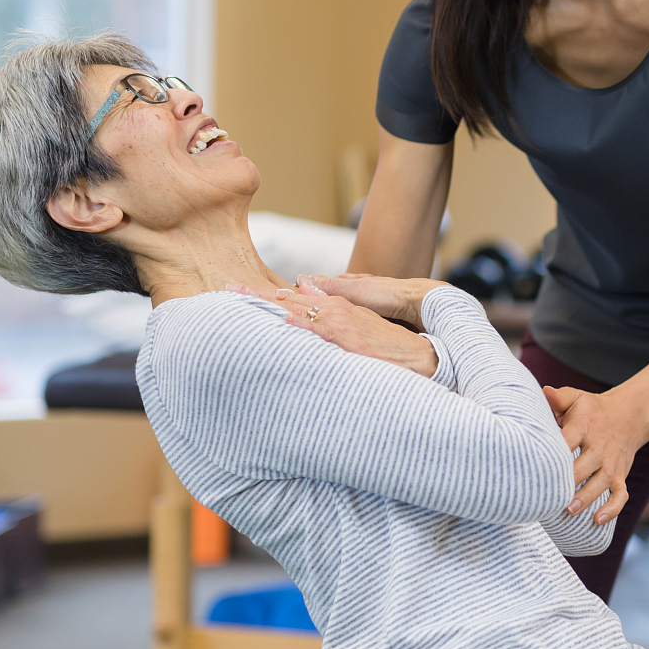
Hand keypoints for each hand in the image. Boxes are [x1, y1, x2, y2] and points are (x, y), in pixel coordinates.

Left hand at [231, 281, 438, 377]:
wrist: (421, 360)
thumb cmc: (386, 345)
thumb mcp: (357, 322)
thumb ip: (330, 310)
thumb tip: (304, 291)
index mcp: (333, 309)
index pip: (291, 298)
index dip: (263, 294)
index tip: (236, 290)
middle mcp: (333, 314)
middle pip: (287, 301)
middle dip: (257, 296)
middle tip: (227, 289)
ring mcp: (340, 328)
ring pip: (298, 312)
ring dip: (270, 304)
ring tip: (241, 298)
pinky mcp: (348, 344)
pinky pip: (319, 334)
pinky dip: (300, 324)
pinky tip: (281, 320)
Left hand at [541, 384, 648, 524]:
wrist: (630, 414)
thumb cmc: (592, 409)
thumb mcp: (576, 397)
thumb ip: (559, 397)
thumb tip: (544, 391)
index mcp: (585, 425)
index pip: (571, 436)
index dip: (558, 447)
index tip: (540, 459)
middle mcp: (600, 445)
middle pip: (588, 463)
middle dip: (572, 479)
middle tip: (552, 494)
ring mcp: (612, 463)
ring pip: (603, 481)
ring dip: (588, 496)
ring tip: (569, 510)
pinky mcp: (620, 476)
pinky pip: (620, 495)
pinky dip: (612, 509)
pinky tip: (597, 520)